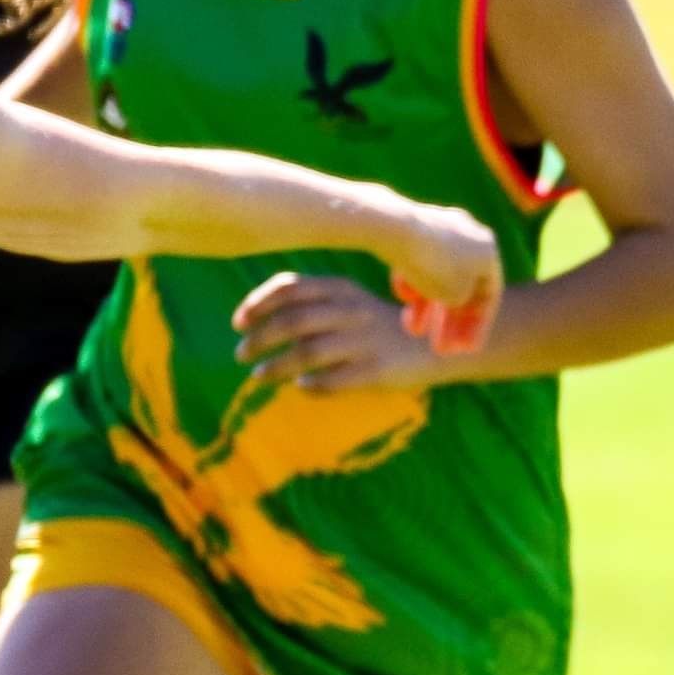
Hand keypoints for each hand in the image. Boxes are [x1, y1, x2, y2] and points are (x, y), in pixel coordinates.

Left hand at [235, 269, 444, 393]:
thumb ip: (309, 300)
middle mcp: (351, 310)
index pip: (290, 288)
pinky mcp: (376, 370)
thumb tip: (254, 318)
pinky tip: (300, 387)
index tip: (239, 323)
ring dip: (276, 366)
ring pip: (308, 353)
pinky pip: (333, 380)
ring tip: (258, 377)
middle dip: (259, 339)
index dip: (258, 304)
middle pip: (292, 321)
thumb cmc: (377, 324)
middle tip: (240, 355)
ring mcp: (364, 340)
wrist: (434, 345)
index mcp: (341, 288)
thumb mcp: (348, 300)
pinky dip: (311, 385)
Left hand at [368, 200, 499, 342]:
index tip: (465, 350)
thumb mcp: (455, 297)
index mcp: (488, 250)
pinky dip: (413, 281)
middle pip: (462, 286)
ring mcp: (441, 227)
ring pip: (438, 276)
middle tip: (439, 349)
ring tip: (412, 329)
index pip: (489, 295)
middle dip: (450, 320)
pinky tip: (402, 294)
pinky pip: (418, 261)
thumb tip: (454, 301)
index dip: (478, 326)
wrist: (393, 227)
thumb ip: (462, 304)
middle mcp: (469, 234)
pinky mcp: (414, 226)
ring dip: (427, 305)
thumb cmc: (431, 265)